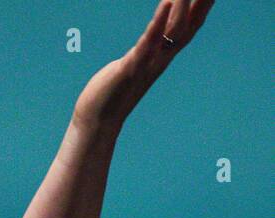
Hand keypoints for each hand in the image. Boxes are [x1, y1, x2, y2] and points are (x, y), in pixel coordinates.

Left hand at [71, 0, 214, 134]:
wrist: (97, 121)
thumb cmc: (112, 91)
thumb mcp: (135, 63)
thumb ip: (147, 48)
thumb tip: (153, 35)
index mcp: (163, 55)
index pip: (190, 26)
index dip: (204, 6)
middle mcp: (162, 58)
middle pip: (190, 25)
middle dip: (203, 3)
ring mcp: (149, 63)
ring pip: (173, 31)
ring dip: (183, 6)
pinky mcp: (131, 67)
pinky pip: (149, 42)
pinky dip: (159, 22)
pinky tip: (166, 3)